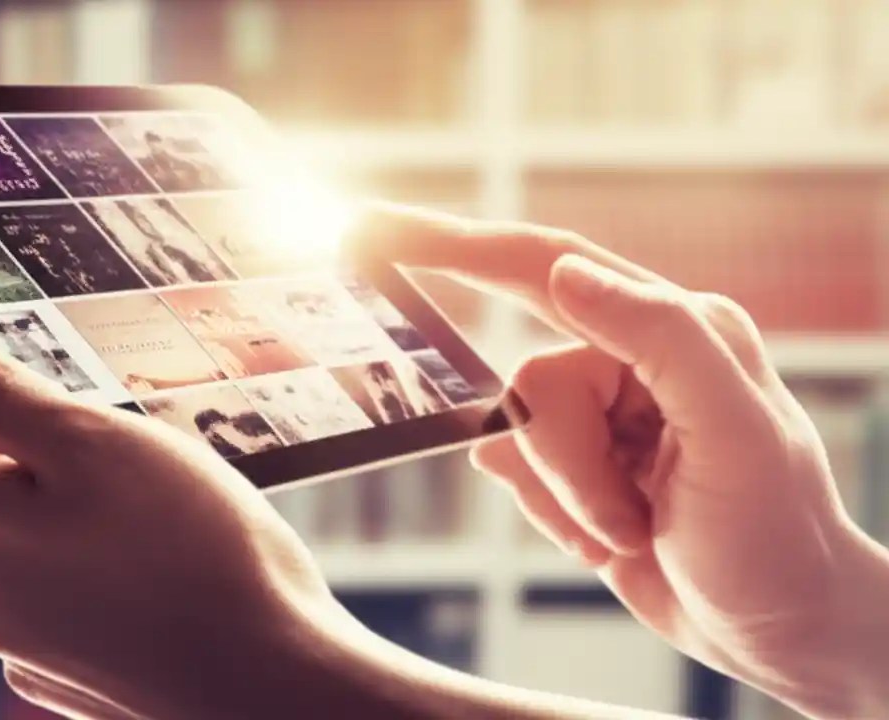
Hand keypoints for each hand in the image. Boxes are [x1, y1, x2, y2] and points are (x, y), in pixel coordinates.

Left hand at [0, 326, 467, 718]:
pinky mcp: (77, 689)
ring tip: (180, 552)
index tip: (118, 448)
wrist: (272, 684)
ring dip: (110, 543)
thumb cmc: (191, 549)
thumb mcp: (88, 440)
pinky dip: (127, 600)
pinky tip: (180, 601)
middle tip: (161, 498)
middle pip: (23, 501)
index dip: (58, 427)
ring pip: (63, 558)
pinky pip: (91, 615)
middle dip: (86, 486)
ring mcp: (27, 654)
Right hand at [348, 205, 888, 718]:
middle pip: (527, 384)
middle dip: (572, 466)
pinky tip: (614, 534)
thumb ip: (659, 335)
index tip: (372, 227)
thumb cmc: (777, 533)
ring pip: (514, 439)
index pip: (545, 265)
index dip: (455, 243)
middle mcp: (626, 356)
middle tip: (634, 514)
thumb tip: (568, 271)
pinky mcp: (569, 463)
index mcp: (672, 326)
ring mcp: (594, 415)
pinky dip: (555, 516)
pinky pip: (511, 476)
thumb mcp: (737, 430)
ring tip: (638, 527)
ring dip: (571, 500)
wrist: (778, 627)